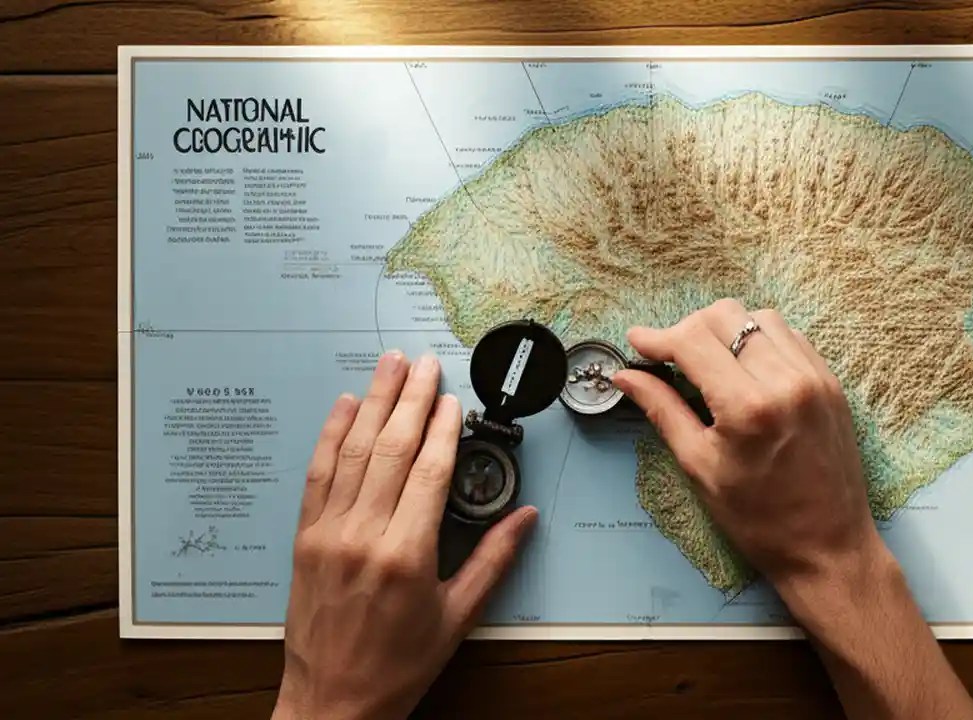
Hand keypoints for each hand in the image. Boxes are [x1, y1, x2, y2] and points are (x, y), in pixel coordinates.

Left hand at [272, 350, 537, 719]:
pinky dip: (331, 436)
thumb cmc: (395, 668)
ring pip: (353, 453)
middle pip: (391, 449)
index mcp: (406, 555)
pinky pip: (318, 475)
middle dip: (410, 399)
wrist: (331, 705)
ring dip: (372, 403)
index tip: (452, 398)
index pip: (428, 471)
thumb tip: (525, 518)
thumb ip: (493, 561)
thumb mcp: (457, 619)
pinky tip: (343, 408)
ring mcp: (328, 533)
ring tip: (388, 367)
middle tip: (424, 363)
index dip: (442, 428)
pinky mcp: (304, 539)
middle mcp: (362, 536)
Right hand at [613, 300, 972, 718]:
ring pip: (760, 317)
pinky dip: (761, 340)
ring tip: (710, 362)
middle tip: (672, 357)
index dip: (657, 337)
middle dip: (690, 328)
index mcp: (748, 407)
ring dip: (727, 329)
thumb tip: (626, 376)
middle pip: (726, 315)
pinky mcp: (831, 383)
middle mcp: (786, 381)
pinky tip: (745, 368)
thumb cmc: (758, 519)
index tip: (637, 343)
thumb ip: (662, 410)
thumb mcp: (700, 466)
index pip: (693, 341)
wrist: (828, 547)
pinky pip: (791, 336)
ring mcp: (815, 377)